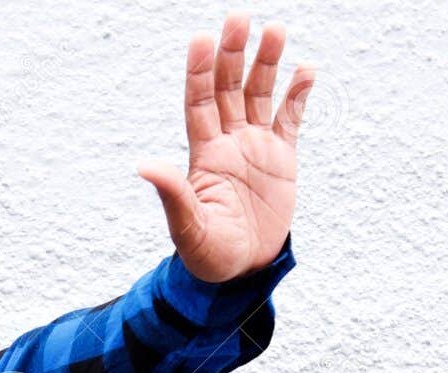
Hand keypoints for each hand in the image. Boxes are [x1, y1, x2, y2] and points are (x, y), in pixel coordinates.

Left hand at [137, 10, 313, 282]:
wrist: (242, 271)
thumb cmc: (208, 254)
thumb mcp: (188, 228)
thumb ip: (173, 195)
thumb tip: (143, 166)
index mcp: (203, 155)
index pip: (199, 103)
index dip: (199, 72)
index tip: (201, 39)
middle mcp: (228, 143)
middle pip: (229, 88)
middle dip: (232, 54)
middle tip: (238, 17)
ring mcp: (255, 147)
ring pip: (260, 95)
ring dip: (266, 63)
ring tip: (275, 29)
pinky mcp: (282, 158)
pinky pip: (290, 119)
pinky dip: (297, 95)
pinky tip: (305, 70)